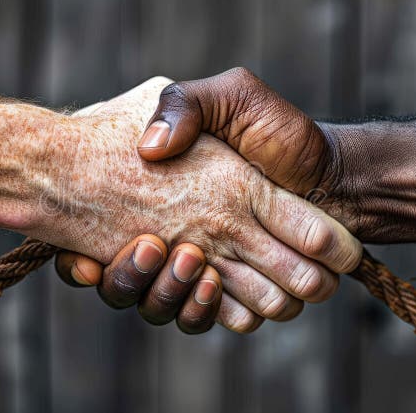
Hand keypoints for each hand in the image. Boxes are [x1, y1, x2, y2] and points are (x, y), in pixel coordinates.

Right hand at [11, 77, 360, 332]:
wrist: (334, 174)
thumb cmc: (281, 132)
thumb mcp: (230, 96)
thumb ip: (186, 105)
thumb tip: (150, 147)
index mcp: (168, 195)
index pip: (99, 229)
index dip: (81, 247)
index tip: (97, 238)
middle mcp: (178, 236)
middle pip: (130, 279)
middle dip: (136, 272)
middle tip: (152, 243)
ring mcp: (205, 268)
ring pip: (164, 304)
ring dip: (171, 289)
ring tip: (195, 260)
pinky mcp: (232, 294)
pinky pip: (204, 320)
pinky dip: (206, 310)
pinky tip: (216, 283)